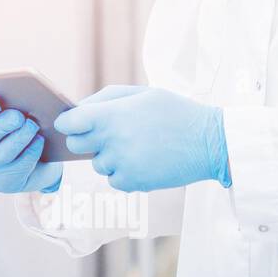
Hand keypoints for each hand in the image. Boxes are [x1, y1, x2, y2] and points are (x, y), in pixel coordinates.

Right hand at [0, 95, 62, 193]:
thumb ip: (7, 103)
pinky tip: (39, 140)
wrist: (17, 167)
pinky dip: (32, 150)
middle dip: (5, 123)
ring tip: (32, 125)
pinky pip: (21, 164)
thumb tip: (22, 94)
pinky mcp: (5, 181)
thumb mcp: (4, 117)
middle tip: (19, 116)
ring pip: (5, 151)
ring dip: (21, 136)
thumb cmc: (10, 132)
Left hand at [54, 86, 229, 191]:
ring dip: (110, 157)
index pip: (69, 124)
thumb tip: (78, 109)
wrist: (209, 141)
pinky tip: (144, 161)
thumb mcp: (142, 93)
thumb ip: (106, 98)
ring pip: (97, 164)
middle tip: (111, 134)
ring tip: (138, 146)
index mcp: (112, 115)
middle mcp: (112, 141)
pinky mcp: (133, 182)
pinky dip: (124, 173)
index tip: (76, 123)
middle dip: (87, 140)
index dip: (69, 123)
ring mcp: (122, 164)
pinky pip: (114, 180)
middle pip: (76, 146)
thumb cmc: (176, 112)